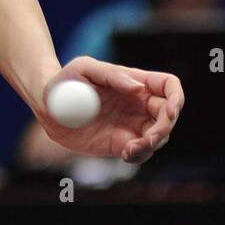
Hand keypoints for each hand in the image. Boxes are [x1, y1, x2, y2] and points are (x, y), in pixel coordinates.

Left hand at [37, 56, 183, 164]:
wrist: (48, 105)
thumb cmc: (66, 81)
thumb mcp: (84, 69)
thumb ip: (111, 75)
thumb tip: (138, 88)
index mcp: (134, 81)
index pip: (168, 85)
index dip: (176, 98)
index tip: (169, 112)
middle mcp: (138, 103)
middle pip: (168, 115)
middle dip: (164, 128)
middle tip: (147, 139)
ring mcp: (132, 124)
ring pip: (159, 137)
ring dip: (151, 145)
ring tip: (129, 148)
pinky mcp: (122, 142)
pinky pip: (142, 152)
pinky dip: (139, 156)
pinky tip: (124, 154)